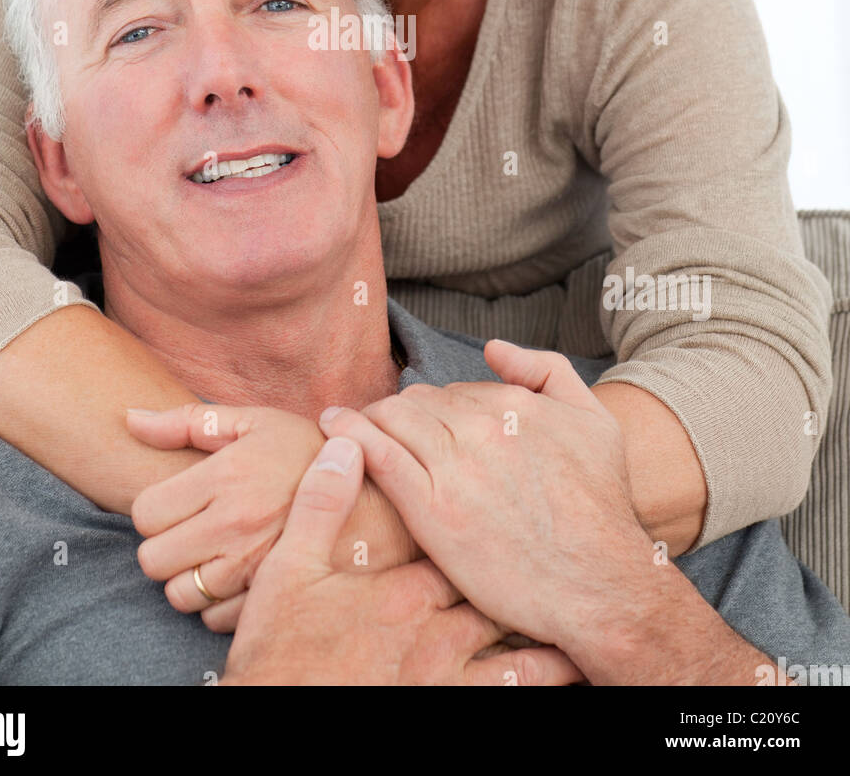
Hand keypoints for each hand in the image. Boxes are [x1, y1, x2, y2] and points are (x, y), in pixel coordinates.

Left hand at [127, 401, 415, 631]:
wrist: (378, 493)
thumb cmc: (307, 451)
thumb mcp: (254, 422)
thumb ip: (187, 422)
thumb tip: (129, 418)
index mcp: (227, 477)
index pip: (145, 513)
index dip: (155, 509)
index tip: (177, 502)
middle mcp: (236, 524)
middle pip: (153, 559)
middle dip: (165, 545)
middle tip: (190, 529)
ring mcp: (254, 566)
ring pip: (180, 594)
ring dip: (189, 577)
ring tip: (213, 552)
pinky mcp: (272, 598)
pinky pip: (214, 619)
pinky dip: (218, 603)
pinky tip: (237, 574)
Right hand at [221, 435, 585, 686]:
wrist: (287, 714)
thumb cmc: (282, 656)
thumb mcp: (288, 571)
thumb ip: (320, 506)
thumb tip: (343, 444)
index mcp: (398, 581)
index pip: (449, 525)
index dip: (466, 495)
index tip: (484, 474)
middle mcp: (432, 618)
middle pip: (489, 570)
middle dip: (514, 543)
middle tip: (539, 520)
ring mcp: (449, 665)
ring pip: (512, 624)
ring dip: (542, 603)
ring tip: (571, 582)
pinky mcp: (457, 701)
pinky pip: (515, 682)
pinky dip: (545, 667)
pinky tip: (570, 658)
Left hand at [319, 342, 655, 652]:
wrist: (601, 584)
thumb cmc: (602, 509)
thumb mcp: (596, 422)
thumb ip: (547, 371)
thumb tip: (494, 349)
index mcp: (514, 403)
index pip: (452, 390)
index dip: (434, 411)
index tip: (423, 429)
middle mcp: (481, 426)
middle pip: (416, 401)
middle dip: (400, 414)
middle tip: (386, 434)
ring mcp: (454, 466)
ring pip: (392, 419)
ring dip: (369, 420)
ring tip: (350, 430)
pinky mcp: (431, 508)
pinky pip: (377, 454)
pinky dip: (348, 434)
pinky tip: (332, 427)